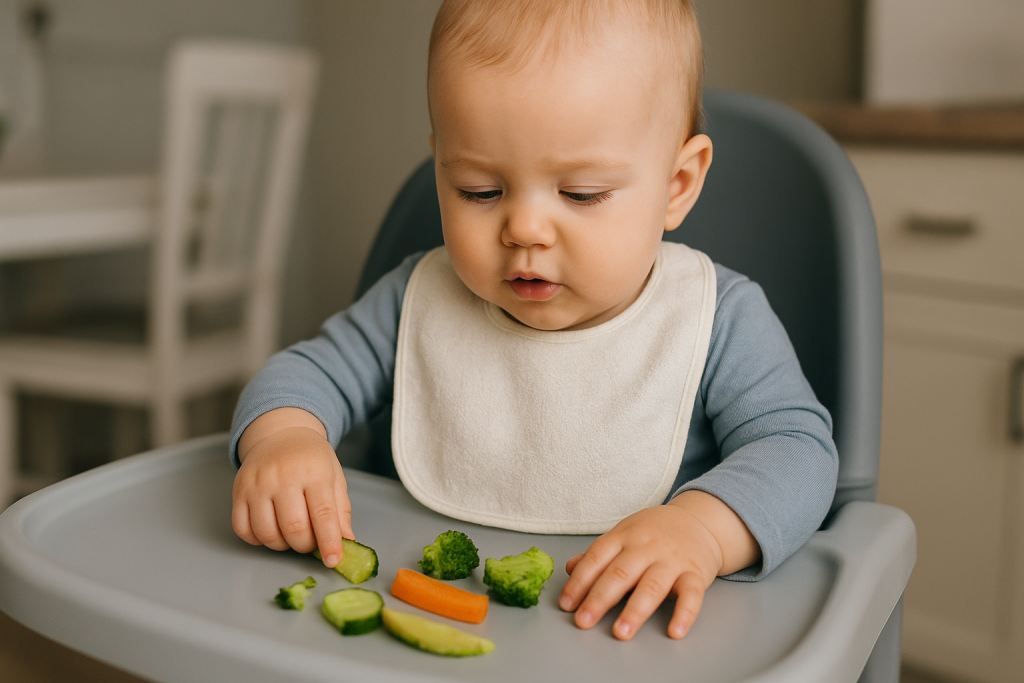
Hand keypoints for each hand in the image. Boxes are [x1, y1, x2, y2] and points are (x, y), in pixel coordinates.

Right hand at [231, 408, 352, 567]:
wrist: (282, 434)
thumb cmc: (312, 459)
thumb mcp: (335, 478)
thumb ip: (341, 511)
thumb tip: (347, 543)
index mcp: (313, 472)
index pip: (323, 514)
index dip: (328, 542)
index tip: (333, 560)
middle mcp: (283, 477)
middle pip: (294, 528)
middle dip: (305, 545)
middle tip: (311, 541)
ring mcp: (257, 484)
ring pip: (267, 533)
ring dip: (282, 545)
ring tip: (291, 535)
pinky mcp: (238, 492)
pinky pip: (243, 530)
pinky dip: (257, 540)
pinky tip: (270, 530)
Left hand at [558, 490, 758, 640]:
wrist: (700, 521)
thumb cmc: (655, 532)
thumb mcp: (625, 535)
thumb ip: (599, 555)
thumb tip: (569, 568)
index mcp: (625, 536)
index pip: (597, 557)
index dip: (579, 582)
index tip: (566, 604)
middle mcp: (647, 547)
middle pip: (621, 573)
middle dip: (600, 599)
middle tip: (584, 621)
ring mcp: (672, 560)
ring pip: (653, 585)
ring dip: (635, 610)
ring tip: (621, 632)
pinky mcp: (696, 573)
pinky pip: (691, 594)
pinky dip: (684, 614)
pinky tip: (674, 632)